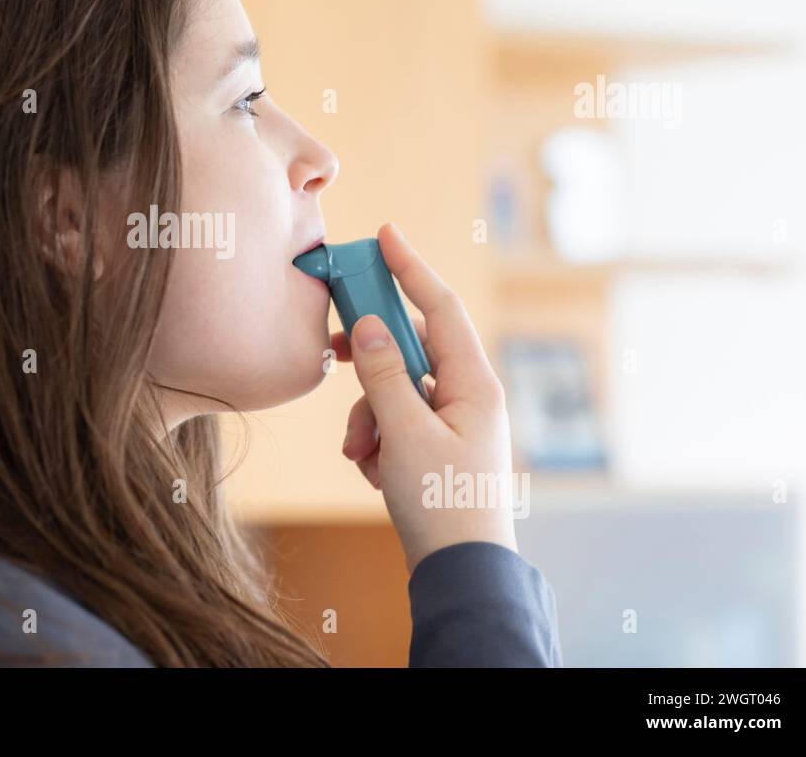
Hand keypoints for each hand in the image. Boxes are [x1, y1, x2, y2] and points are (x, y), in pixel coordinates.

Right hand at [330, 222, 517, 570]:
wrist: (460, 572)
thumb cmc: (442, 503)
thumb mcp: (404, 433)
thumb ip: (383, 374)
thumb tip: (367, 326)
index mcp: (473, 383)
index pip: (439, 307)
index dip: (410, 267)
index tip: (384, 234)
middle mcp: (468, 394)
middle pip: (410, 347)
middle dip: (369, 362)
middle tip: (332, 352)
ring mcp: (453, 421)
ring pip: (396, 389)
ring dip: (367, 413)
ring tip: (359, 452)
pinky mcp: (437, 447)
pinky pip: (396, 420)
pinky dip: (376, 437)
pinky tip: (372, 468)